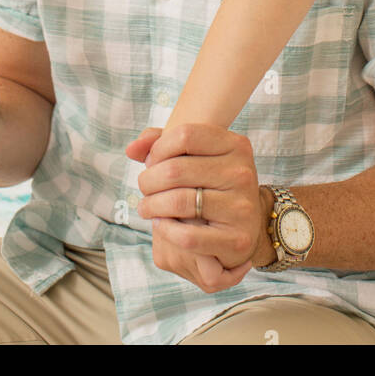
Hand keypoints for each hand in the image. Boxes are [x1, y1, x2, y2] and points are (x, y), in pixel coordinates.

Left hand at [126, 125, 270, 293]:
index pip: (184, 135)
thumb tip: (131, 148)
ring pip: (178, 201)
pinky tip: (161, 225)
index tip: (152, 163)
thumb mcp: (193, 157)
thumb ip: (159, 143)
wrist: (241, 229)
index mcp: (235, 145)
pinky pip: (187, 236)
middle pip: (175, 170)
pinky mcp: (237, 240)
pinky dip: (166, 231)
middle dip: (149, 181)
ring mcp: (242, 207)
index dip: (158, 149)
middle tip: (145, 189)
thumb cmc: (209, 187)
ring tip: (147, 207)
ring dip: (151, 206)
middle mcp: (242, 173)